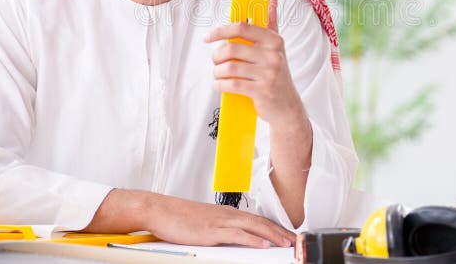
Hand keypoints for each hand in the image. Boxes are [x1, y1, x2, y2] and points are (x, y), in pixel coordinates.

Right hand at [146, 193, 293, 247]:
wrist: (160, 210)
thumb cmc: (178, 217)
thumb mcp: (204, 222)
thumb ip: (220, 228)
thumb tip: (231, 237)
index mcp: (227, 213)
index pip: (257, 219)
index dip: (274, 227)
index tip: (287, 235)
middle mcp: (228, 215)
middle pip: (260, 222)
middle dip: (280, 232)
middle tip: (295, 240)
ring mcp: (221, 222)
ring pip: (254, 227)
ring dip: (273, 235)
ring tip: (287, 244)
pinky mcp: (212, 231)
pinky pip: (237, 235)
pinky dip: (253, 240)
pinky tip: (264, 245)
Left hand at [204, 0, 306, 130]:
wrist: (288, 107)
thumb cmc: (278, 76)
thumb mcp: (277, 48)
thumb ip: (271, 23)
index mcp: (274, 41)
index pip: (242, 28)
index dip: (221, 30)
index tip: (208, 37)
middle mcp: (273, 55)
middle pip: (232, 48)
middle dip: (217, 56)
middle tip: (216, 61)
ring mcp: (269, 74)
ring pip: (229, 67)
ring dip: (217, 72)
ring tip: (219, 75)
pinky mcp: (262, 91)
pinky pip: (232, 84)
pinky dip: (220, 85)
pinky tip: (220, 85)